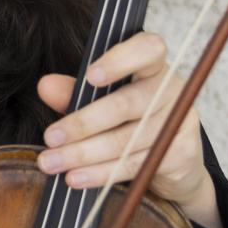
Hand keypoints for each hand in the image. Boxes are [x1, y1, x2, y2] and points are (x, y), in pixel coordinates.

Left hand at [36, 30, 219, 227]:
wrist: (174, 160)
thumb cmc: (132, 119)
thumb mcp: (103, 100)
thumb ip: (75, 92)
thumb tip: (45, 86)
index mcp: (152, 65)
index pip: (146, 49)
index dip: (120, 60)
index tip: (89, 76)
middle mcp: (171, 88)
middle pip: (126, 103)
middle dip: (82, 123)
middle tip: (50, 137)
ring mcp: (180, 121)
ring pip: (126, 140)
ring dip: (84, 153)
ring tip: (52, 162)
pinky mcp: (181, 154)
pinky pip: (134, 165)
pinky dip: (100, 173)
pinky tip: (76, 177)